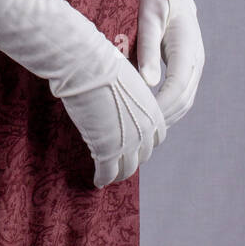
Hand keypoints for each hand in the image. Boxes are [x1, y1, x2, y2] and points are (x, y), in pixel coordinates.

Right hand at [61, 49, 166, 187]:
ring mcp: (127, 143)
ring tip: (109, 176)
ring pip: (126, 168)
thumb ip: (129, 97)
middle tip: (120, 162)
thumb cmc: (102, 64)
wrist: (88, 66)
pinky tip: (97, 180)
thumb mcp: (127, 81)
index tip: (134, 145)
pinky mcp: (107, 151)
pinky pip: (107, 172)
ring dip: (118, 174)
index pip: (156, 138)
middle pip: (142, 155)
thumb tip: (121, 96)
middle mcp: (145, 131)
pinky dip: (102, 178)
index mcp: (153, 112)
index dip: (144, 143)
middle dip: (132, 159)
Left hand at [137, 0, 203, 125]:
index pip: (178, 87)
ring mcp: (194, 63)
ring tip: (143, 129)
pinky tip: (150, 113)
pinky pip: (182, 93)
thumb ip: (148, 47)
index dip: (162, 106)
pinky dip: (169, 107)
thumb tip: (149, 82)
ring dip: (167, 116)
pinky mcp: (187, 66)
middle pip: (184, 98)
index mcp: (187, 47)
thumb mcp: (147, 17)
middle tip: (138, 132)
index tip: (142, 120)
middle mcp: (195, 59)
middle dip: (163, 117)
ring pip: (185, 99)